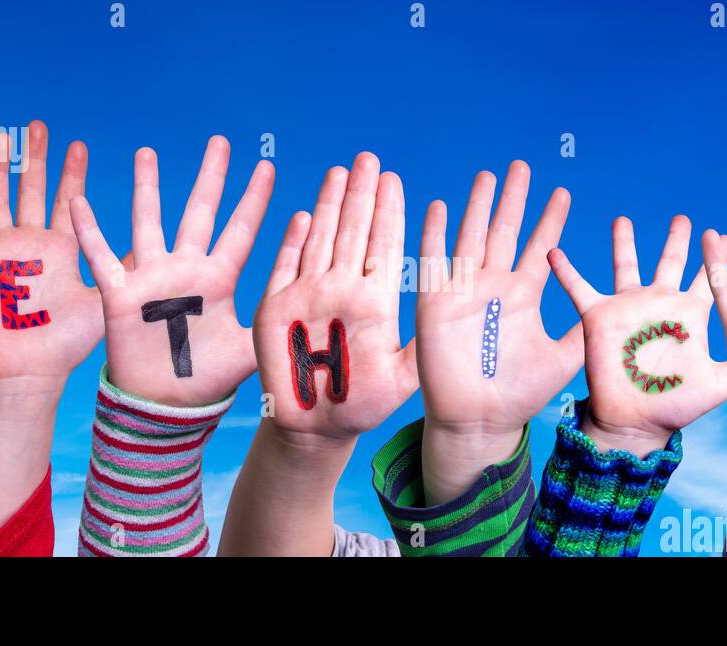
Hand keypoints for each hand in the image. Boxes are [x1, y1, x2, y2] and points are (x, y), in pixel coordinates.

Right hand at [0, 121, 102, 383]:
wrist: (29, 372)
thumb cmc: (67, 344)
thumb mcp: (104, 299)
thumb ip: (123, 271)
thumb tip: (157, 251)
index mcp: (61, 249)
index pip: (68, 201)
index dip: (72, 173)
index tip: (79, 144)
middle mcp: (30, 244)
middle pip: (32, 190)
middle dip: (36, 158)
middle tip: (39, 125)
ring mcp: (0, 251)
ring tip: (0, 136)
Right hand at [68, 137, 273, 405]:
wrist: (164, 407)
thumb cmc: (207, 381)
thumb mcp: (248, 350)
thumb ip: (273, 324)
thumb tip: (312, 310)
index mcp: (219, 280)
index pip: (241, 230)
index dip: (254, 200)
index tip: (268, 166)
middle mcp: (186, 270)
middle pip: (200, 212)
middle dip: (211, 177)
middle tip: (221, 141)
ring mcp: (152, 279)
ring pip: (149, 221)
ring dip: (147, 188)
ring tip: (146, 152)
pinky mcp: (120, 294)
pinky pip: (101, 257)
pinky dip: (89, 232)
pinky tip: (78, 202)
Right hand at [252, 153, 416, 441]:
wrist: (317, 428)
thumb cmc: (362, 405)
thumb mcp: (403, 378)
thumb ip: (421, 347)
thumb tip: (450, 315)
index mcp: (374, 301)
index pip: (383, 246)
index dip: (388, 212)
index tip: (394, 179)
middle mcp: (342, 291)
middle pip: (353, 233)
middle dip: (361, 195)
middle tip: (370, 158)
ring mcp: (308, 296)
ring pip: (322, 240)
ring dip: (329, 206)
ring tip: (341, 172)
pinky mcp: (276, 309)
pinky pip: (285, 268)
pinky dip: (292, 242)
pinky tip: (302, 215)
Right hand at [415, 162, 582, 502]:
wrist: (480, 421)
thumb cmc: (521, 395)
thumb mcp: (564, 358)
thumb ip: (585, 329)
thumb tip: (618, 306)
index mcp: (523, 296)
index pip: (539, 248)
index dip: (550, 220)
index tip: (563, 193)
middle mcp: (494, 287)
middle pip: (505, 231)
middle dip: (515, 199)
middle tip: (523, 166)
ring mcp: (465, 292)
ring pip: (472, 237)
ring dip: (478, 207)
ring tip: (487, 176)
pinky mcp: (437, 304)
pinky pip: (435, 262)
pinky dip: (434, 234)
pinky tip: (438, 206)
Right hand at [548, 214, 726, 455]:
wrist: (635, 421)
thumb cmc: (677, 405)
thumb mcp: (719, 383)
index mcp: (689, 315)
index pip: (707, 277)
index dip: (715, 256)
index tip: (725, 234)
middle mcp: (660, 305)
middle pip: (669, 262)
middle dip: (677, 240)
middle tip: (684, 218)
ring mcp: (629, 308)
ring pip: (626, 265)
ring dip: (623, 243)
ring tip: (622, 220)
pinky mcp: (600, 317)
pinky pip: (578, 288)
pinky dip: (566, 270)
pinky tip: (554, 251)